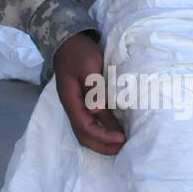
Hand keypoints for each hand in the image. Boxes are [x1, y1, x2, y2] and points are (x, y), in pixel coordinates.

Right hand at [54, 31, 124, 155]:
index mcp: (71, 101)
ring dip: (104, 141)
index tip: (121, 138)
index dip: (102, 136)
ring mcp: (79, 106)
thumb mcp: (87, 66)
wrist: (69, 42)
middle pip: (84, 136)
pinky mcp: (86, 102)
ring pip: (88, 131)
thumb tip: (97, 110)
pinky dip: (105, 130)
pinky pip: (93, 122)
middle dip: (103, 145)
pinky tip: (118, 131)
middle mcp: (73, 108)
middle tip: (123, 148)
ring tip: (122, 144)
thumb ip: (93, 87)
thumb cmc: (78, 53)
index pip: (85, 127)